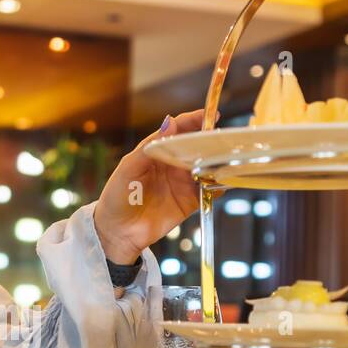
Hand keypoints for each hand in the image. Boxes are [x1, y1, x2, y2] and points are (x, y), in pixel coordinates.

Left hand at [93, 109, 212, 263]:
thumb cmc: (118, 196)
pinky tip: (225, 181)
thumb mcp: (129, 167)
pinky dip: (219, 186)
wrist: (118, 231)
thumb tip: (170, 122)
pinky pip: (210, 191)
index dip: (195, 120)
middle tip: (223, 137)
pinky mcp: (190, 202)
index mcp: (159, 151)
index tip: (209, 115)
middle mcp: (174, 164)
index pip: (181, 129)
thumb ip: (150, 146)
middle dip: (212, 140)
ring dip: (218, 162)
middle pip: (198, 146)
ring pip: (207, 167)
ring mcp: (184, 182)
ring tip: (229, 157)